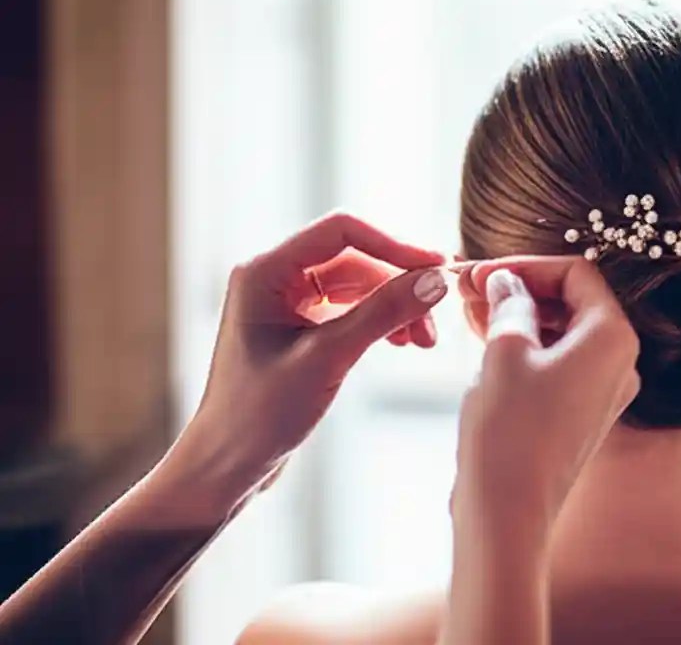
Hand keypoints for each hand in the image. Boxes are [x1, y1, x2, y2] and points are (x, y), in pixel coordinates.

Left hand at [165, 212, 448, 515]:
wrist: (226, 466)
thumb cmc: (258, 415)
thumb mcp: (327, 359)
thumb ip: (382, 315)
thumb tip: (434, 280)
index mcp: (265, 272)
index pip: (342, 232)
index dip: (394, 245)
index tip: (436, 267)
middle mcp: (275, 278)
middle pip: (356, 259)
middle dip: (399, 286)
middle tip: (435, 322)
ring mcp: (288, 303)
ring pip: (359, 286)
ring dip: (395, 307)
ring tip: (423, 342)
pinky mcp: (301, 328)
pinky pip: (352, 309)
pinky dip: (381, 322)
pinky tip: (403, 342)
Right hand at [453, 256, 639, 532]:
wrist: (509, 509)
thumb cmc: (511, 427)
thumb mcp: (505, 348)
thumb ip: (509, 302)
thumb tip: (506, 281)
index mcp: (613, 337)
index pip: (576, 274)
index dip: (526, 265)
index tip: (481, 271)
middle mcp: (619, 362)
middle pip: (571, 302)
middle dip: (519, 289)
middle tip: (468, 286)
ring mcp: (603, 391)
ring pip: (560, 333)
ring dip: (517, 316)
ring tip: (468, 308)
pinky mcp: (581, 414)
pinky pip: (556, 363)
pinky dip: (524, 346)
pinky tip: (484, 338)